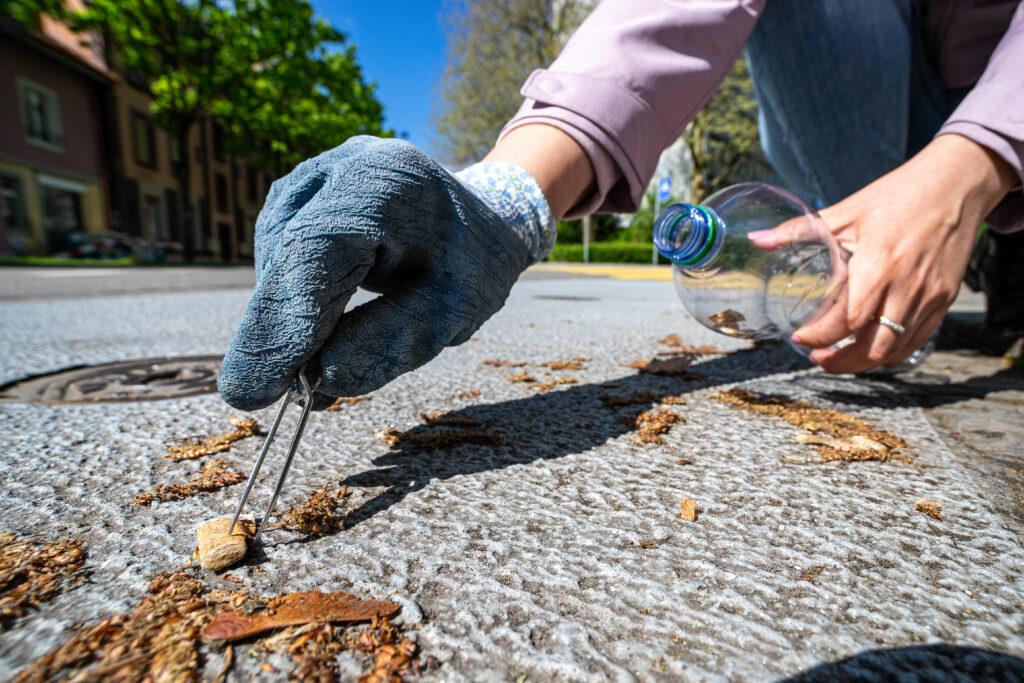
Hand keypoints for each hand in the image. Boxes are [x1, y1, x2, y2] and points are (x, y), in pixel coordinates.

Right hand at [218, 136, 550, 409]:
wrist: (481, 215)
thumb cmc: (471, 266)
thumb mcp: (451, 313)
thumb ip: (389, 343)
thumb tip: (320, 376)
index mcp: (389, 183)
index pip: (313, 252)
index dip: (280, 323)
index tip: (254, 391)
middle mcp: (345, 163)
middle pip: (285, 253)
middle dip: (276, 330)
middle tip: (275, 394)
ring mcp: (318, 172)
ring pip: (276, 257)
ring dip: (290, 313)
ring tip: (327, 354)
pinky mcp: (301, 192)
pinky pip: (280, 252)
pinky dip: (292, 294)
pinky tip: (324, 320)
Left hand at [756, 134, 1015, 372]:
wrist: (957, 184)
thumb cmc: (898, 194)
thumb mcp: (845, 210)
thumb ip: (798, 230)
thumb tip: (756, 241)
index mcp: (879, 265)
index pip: (846, 320)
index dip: (820, 336)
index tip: (799, 338)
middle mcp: (906, 287)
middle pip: (873, 347)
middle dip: (841, 361)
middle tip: (817, 358)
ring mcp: (929, 296)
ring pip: (895, 349)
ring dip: (864, 362)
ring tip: (838, 358)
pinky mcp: (945, 299)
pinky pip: (917, 339)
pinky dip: (891, 352)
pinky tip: (870, 347)